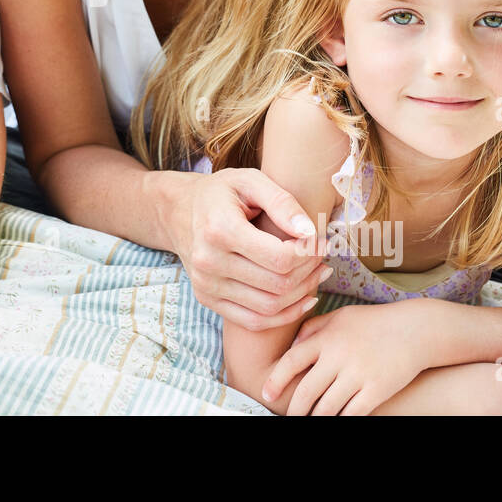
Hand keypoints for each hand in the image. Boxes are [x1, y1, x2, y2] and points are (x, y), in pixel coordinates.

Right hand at [162, 167, 326, 331]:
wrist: (179, 211)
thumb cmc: (221, 193)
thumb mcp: (250, 180)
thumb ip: (281, 202)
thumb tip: (310, 231)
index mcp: (219, 228)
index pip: (279, 257)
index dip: (309, 253)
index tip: (321, 241)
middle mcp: (208, 261)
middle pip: (277, 284)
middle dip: (309, 272)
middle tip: (323, 257)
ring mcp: (205, 284)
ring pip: (269, 306)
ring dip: (302, 293)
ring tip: (317, 274)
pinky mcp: (207, 299)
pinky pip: (253, 321)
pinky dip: (284, 315)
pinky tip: (303, 298)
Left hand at [263, 303, 428, 414]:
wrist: (416, 329)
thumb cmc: (374, 322)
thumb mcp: (341, 316)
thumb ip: (314, 328)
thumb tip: (292, 346)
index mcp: (327, 338)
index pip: (292, 361)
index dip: (276, 379)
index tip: (266, 393)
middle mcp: (339, 356)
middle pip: (307, 391)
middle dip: (294, 410)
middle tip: (289, 417)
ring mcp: (359, 374)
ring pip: (327, 408)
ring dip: (316, 419)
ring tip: (311, 420)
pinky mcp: (377, 390)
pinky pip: (352, 414)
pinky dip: (341, 420)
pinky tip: (336, 421)